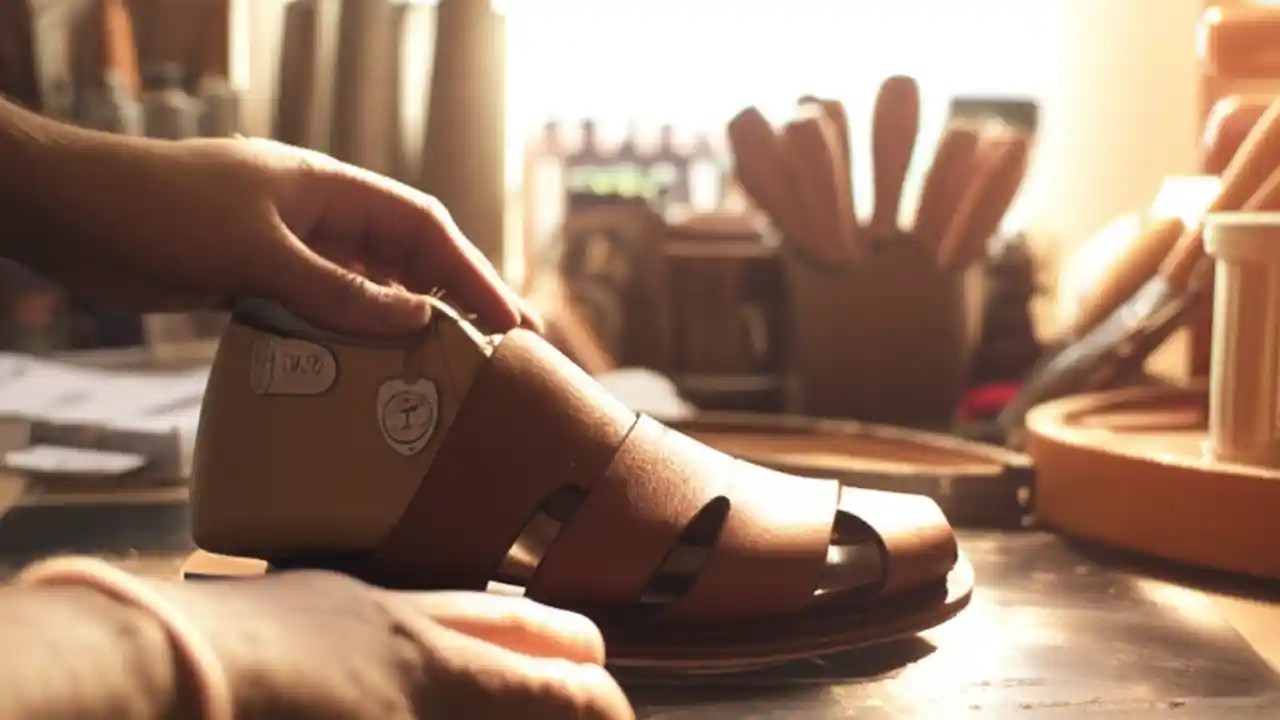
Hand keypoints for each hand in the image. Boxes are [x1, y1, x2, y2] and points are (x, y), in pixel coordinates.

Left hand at [3, 115, 537, 334]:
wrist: (70, 214)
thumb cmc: (160, 211)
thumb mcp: (256, 253)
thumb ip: (336, 290)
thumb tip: (414, 319)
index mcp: (327, 188)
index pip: (421, 228)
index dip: (470, 272)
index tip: (508, 319)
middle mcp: (317, 215)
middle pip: (403, 257)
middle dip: (451, 299)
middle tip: (497, 350)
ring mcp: (286, 247)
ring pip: (365, 286)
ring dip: (402, 322)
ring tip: (444, 367)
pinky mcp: (255, 279)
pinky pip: (321, 309)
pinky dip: (349, 337)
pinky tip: (366, 370)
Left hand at [159, 571, 633, 718]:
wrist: (141, 669)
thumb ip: (462, 712)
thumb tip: (497, 706)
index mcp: (437, 676)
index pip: (555, 690)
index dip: (601, 711)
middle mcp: (406, 624)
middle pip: (520, 624)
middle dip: (567, 650)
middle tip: (592, 670)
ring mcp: (348, 598)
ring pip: (456, 599)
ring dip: (502, 626)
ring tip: (516, 648)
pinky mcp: (295, 594)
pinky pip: (392, 597)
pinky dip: (429, 619)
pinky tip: (403, 643)